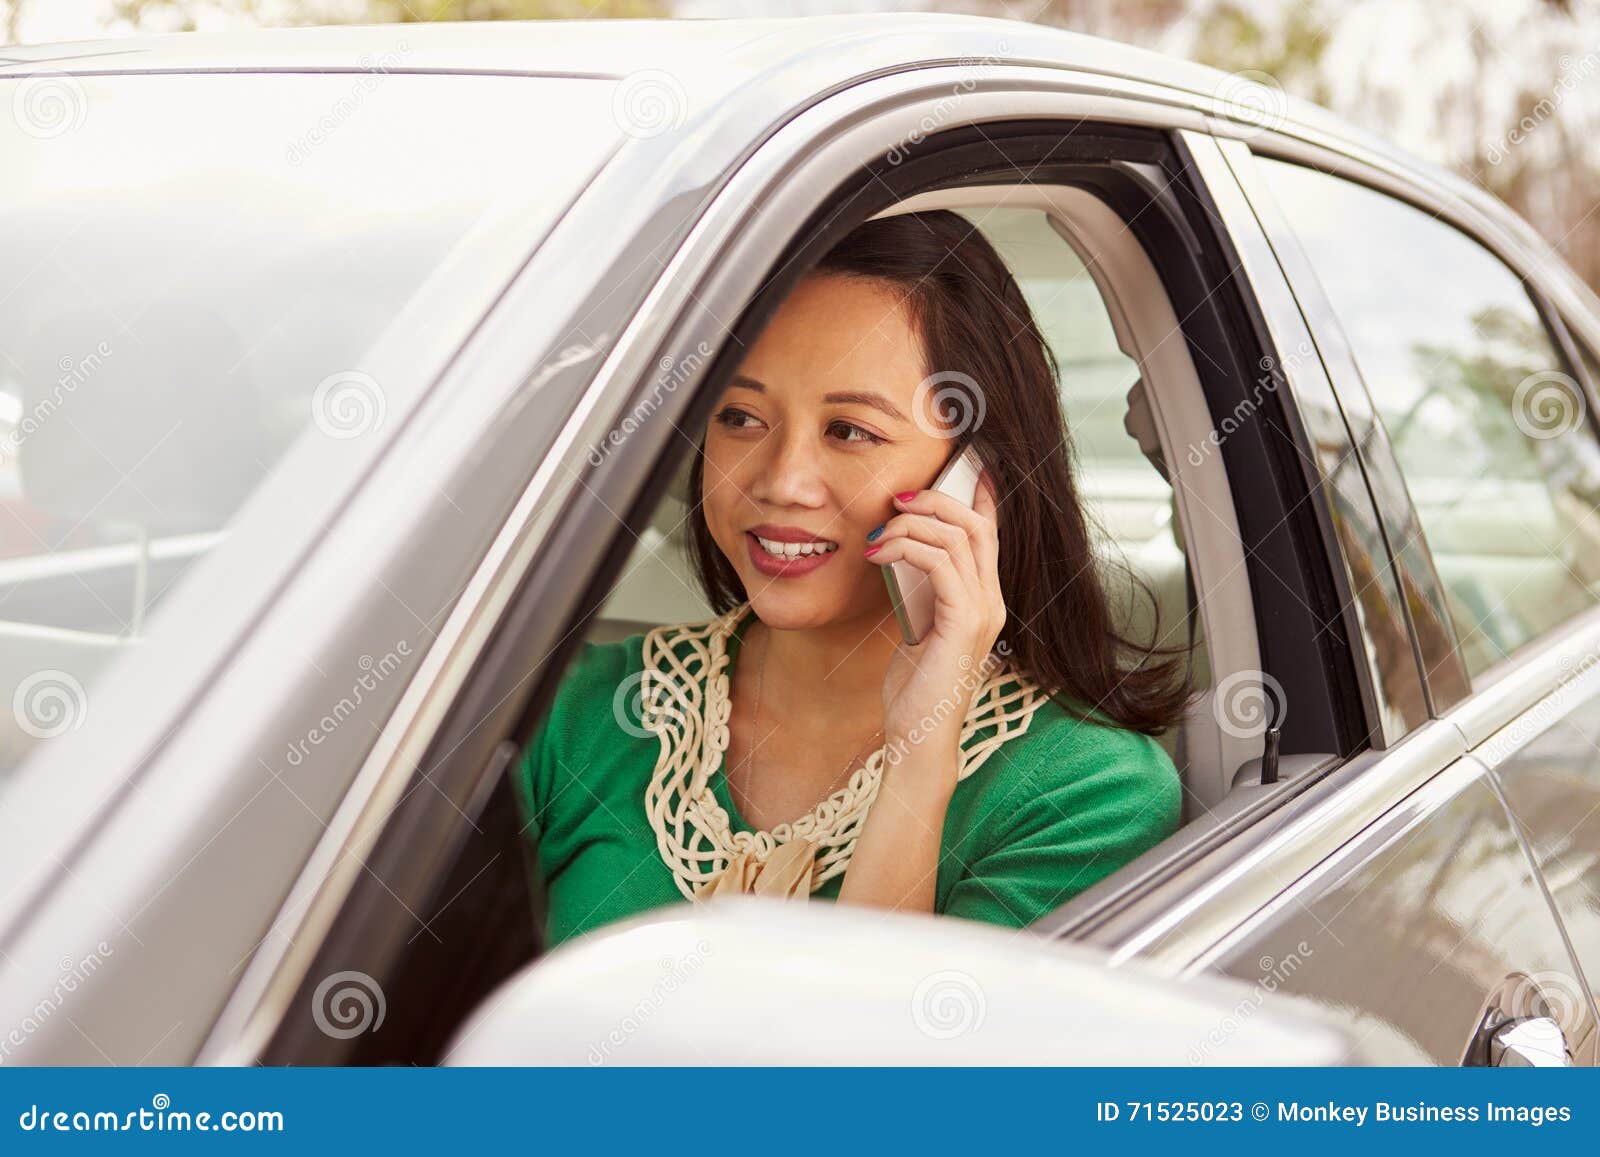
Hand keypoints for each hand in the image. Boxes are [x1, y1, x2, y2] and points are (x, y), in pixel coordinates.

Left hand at [864, 469, 1005, 773]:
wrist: (918, 736)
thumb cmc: (914, 689)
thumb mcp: (918, 629)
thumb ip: (920, 594)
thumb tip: (900, 556)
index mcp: (983, 600)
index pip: (990, 534)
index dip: (980, 495)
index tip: (963, 466)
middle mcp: (992, 601)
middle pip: (976, 524)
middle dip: (935, 500)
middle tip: (897, 500)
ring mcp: (983, 611)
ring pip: (959, 536)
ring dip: (911, 525)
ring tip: (878, 535)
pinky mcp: (964, 622)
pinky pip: (941, 563)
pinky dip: (906, 549)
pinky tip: (878, 555)